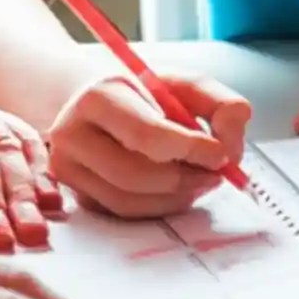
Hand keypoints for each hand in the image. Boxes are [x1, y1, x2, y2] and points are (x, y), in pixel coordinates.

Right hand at [48, 73, 250, 218]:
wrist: (92, 104)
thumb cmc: (144, 96)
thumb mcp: (186, 86)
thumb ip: (222, 105)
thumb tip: (230, 147)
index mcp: (100, 97)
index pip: (145, 134)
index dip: (189, 149)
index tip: (221, 155)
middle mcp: (72, 134)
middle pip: (135, 175)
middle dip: (185, 178)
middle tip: (216, 173)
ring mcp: (67, 169)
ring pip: (129, 201)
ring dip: (176, 196)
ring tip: (200, 179)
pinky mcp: (75, 195)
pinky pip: (124, 213)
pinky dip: (160, 206)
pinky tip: (177, 189)